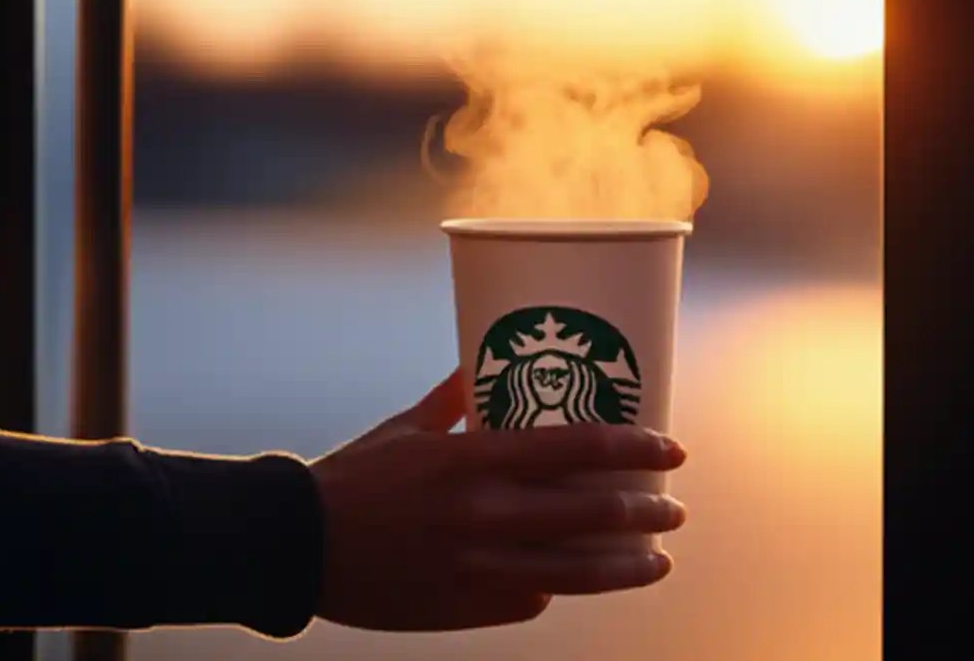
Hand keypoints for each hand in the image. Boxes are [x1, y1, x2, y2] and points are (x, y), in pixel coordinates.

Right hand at [308, 369, 687, 631]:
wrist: (299, 547)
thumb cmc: (354, 479)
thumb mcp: (406, 429)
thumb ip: (453, 400)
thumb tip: (480, 366)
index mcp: (475, 458)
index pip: (579, 447)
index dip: (636, 447)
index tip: (672, 449)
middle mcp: (487, 513)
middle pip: (594, 512)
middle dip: (648, 509)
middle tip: (674, 508)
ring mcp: (480, 567)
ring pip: (579, 571)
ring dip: (629, 565)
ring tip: (658, 560)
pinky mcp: (468, 608)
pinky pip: (533, 600)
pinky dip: (558, 588)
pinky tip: (575, 579)